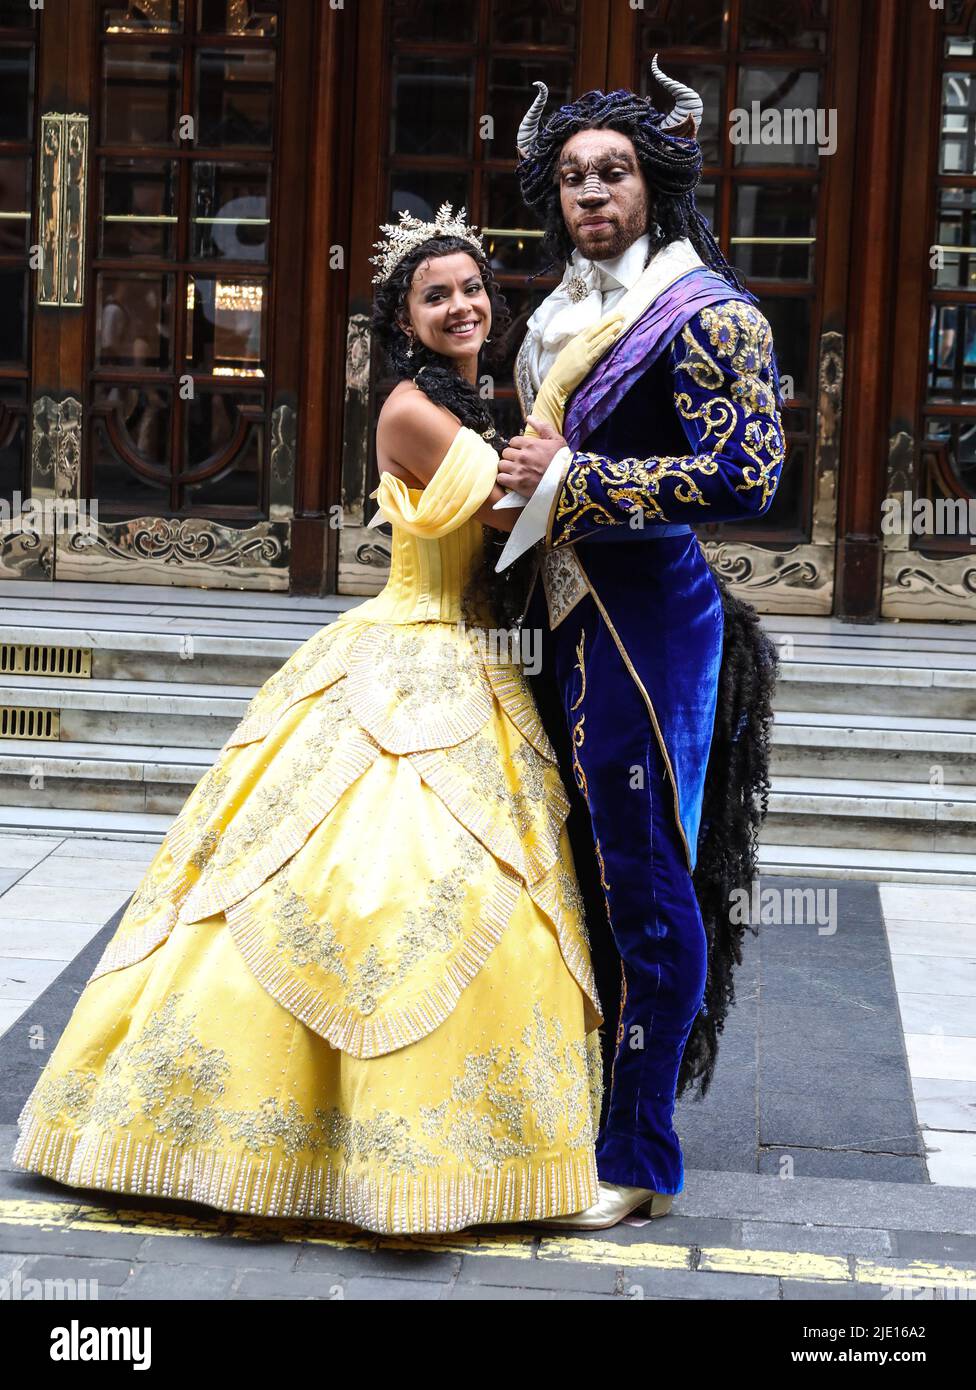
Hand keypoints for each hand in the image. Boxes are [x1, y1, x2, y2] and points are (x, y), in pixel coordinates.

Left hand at [497, 417, 566, 496]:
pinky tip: (510, 479)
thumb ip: (542, 427)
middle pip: (506, 452)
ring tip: (513, 470)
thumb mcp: (556, 440)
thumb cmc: (562, 460)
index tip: (521, 451)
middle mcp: (522, 456)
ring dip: (506, 467)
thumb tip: (529, 417)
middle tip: (517, 461)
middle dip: (511, 456)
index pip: (513, 441)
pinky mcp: (517, 484)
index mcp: (530, 444)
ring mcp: (519, 470)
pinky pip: (501, 478)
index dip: (516, 446)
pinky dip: (504, 478)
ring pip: (502, 465)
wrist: (566, 481)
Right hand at [530, 311, 624, 433]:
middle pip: (597, 329)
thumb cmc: (560, 371)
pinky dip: (605, 343)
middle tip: (622, 313)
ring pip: (599, 338)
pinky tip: (613, 337)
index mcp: (575, 341)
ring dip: (610, 329)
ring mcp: (582, 352)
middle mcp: (579, 344)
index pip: (591, 328)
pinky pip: (597, 351)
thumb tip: (585, 343)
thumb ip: (577, 347)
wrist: (555, 383)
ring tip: (621, 323)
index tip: (613, 315)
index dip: (603, 321)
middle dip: (610, 320)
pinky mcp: (585, 362)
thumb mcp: (568, 354)